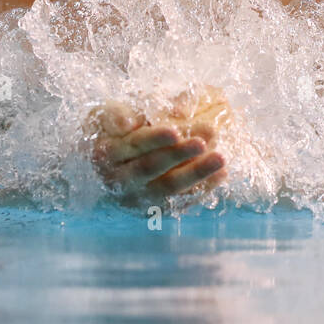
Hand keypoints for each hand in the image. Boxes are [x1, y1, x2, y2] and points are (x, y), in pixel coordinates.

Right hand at [87, 89, 231, 206]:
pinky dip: (202, 188)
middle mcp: (119, 180)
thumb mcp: (102, 117)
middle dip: (179, 155)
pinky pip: (181, 201)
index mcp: (106, 154)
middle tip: (203, 142)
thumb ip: (115, 114)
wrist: (102, 169)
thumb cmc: (109, 133)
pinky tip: (221, 173)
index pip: (133, 145)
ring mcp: (138, 198)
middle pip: (151, 167)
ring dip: (197, 174)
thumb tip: (129, 122)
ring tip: (221, 158)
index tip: (175, 131)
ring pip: (169, 188)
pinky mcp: (154, 209)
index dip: (154, 139)